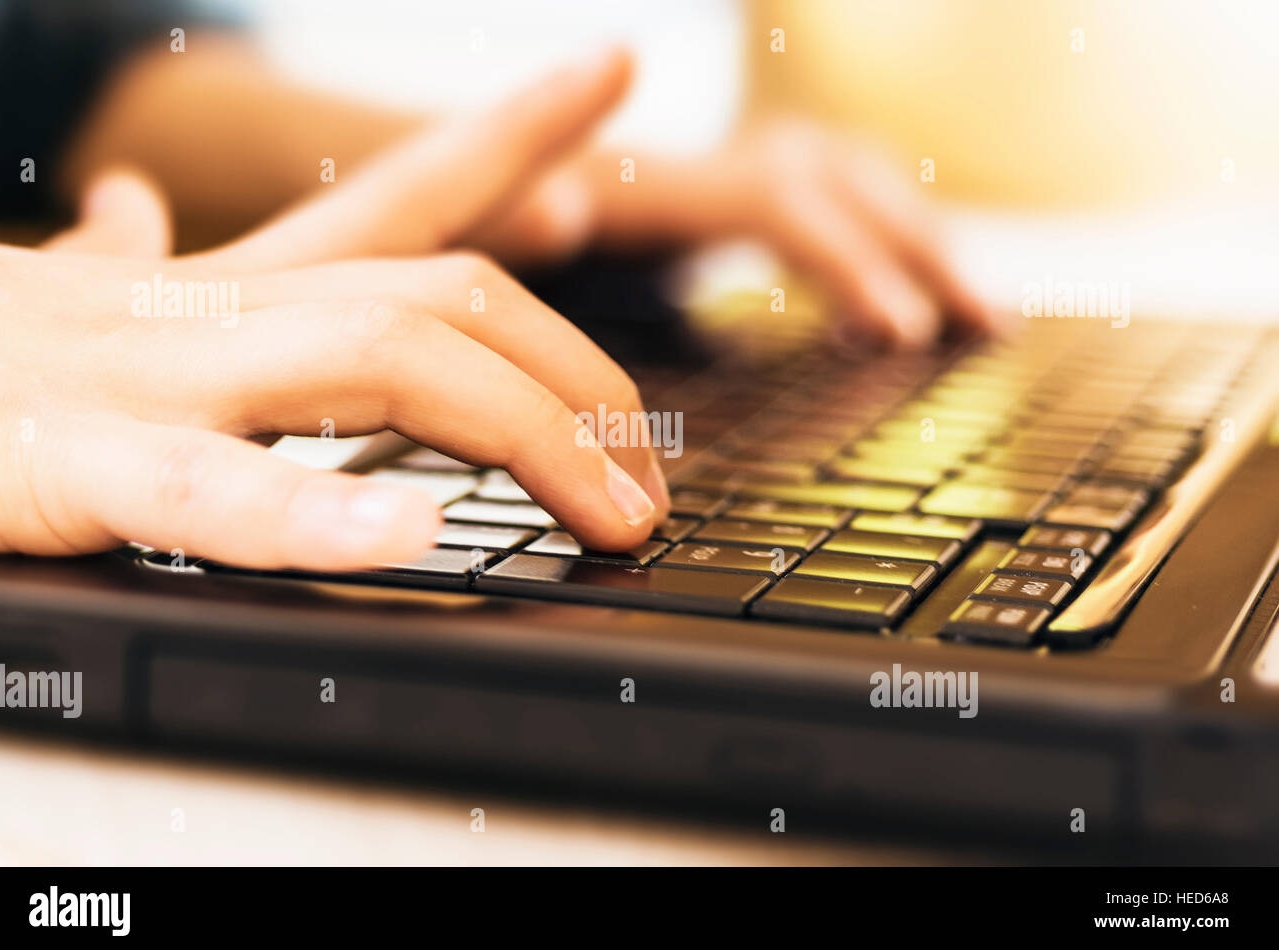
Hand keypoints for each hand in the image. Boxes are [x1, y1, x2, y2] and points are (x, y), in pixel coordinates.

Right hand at [0, 53, 667, 570]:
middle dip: (580, 369)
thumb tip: (131, 213)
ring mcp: (150, 380)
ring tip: (613, 510)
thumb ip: (113, 264)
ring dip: (524, 432)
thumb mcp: (51, 298)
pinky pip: (212, 488)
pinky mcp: (68, 465)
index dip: (513, 128)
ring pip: (379, 357)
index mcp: (223, 285)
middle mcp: (214, 310)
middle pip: (444, 291)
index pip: (400, 185)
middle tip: (656, 458)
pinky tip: (415, 537)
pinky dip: (318, 511)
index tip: (609, 78)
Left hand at [474, 118, 1001, 347]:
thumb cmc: (429, 225)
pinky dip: (857, 252)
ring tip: (968, 312)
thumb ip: (500, 216)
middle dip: (913, 243)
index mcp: (639, 178)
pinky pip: (805, 218)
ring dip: (903, 238)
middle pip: (832, 176)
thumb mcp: (454, 232)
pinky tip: (876, 312)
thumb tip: (559, 203)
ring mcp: (700, 191)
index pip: (777, 200)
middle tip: (980, 323)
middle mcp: (685, 170)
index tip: (901, 330)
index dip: (846, 256)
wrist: (418, 194)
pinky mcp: (702, 219)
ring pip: (832, 185)